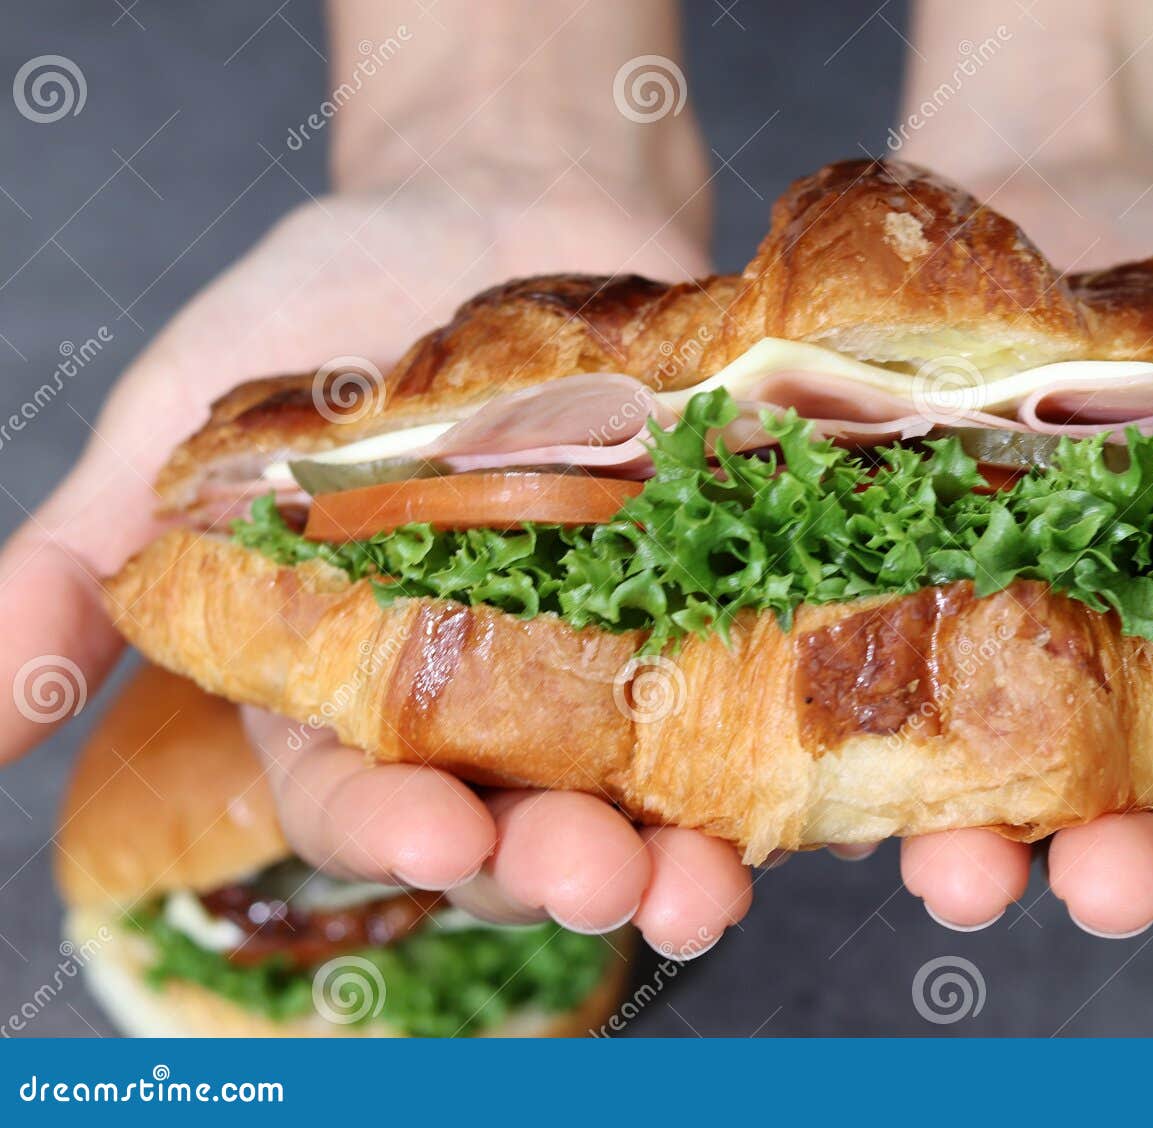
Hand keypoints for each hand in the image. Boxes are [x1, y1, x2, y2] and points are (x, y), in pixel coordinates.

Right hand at [1, 0, 751, 956]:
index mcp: (345, 684)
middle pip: (511, 821)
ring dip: (670, 850)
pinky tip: (794, 784)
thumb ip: (75, 568)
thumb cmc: (318, 305)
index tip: (438, 840)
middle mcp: (477, 697)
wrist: (491, 191)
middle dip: (552, 863)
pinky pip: (735, 693)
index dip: (391, 833)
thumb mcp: (173, 426)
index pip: (357, 797)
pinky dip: (762, 746)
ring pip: (633, 791)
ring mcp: (598, 653)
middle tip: (602, 875)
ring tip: (707, 877)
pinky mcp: (701, 598)